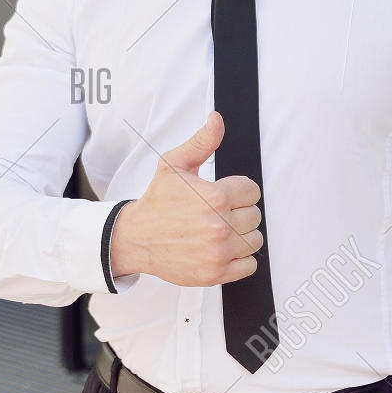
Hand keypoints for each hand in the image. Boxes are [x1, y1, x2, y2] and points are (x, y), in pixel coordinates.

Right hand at [109, 111, 263, 286]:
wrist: (136, 237)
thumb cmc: (157, 200)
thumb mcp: (174, 164)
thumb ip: (202, 142)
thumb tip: (216, 119)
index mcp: (215, 197)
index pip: (252, 191)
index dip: (238, 189)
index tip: (222, 193)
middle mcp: (219, 226)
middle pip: (255, 215)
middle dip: (239, 211)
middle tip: (217, 212)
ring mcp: (218, 252)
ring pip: (254, 240)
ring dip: (242, 234)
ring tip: (220, 229)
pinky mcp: (215, 273)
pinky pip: (248, 265)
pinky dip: (240, 258)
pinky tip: (222, 248)